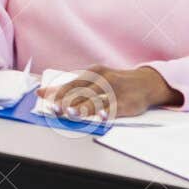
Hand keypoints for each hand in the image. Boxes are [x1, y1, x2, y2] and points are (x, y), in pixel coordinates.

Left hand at [35, 65, 180, 120]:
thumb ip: (69, 87)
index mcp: (93, 72)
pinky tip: (100, 116)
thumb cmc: (113, 83)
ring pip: (97, 100)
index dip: (58, 92)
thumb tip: (42, 92)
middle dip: (68, 101)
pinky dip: (107, 112)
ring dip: (84, 107)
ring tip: (72, 112)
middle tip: (56, 109)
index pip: (72, 83)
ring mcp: (116, 91)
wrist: (146, 83)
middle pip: (82, 91)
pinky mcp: (127, 102)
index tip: (45, 100)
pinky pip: (116, 108)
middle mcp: (104, 80)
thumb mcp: (93, 79)